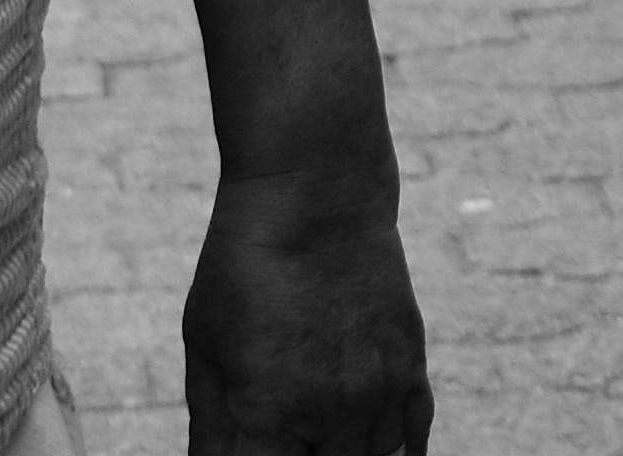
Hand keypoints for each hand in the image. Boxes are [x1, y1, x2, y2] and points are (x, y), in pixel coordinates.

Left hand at [184, 166, 429, 454]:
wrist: (315, 193)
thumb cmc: (244, 266)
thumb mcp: (206, 346)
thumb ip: (211, 424)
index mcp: (268, 416)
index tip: (249, 450)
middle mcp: (330, 414)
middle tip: (281, 435)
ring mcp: (378, 391)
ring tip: (321, 439)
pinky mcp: (409, 363)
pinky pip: (415, 432)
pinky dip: (403, 453)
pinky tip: (387, 455)